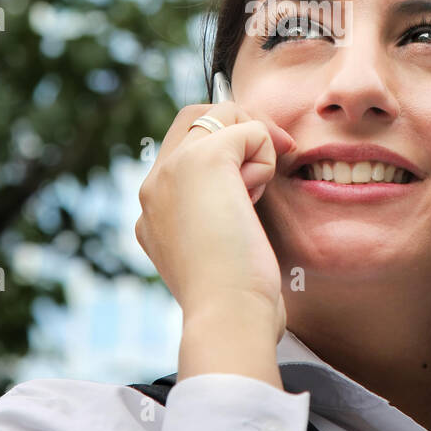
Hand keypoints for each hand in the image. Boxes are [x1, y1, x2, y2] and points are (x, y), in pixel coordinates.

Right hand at [135, 102, 295, 336]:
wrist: (227, 316)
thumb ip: (216, 215)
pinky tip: (257, 195)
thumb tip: (246, 184)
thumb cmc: (234, 299)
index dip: (226, 148)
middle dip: (241, 127)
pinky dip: (266, 156)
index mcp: (152, 210)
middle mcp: (153, 185)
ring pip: (221, 115)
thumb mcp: (215, 251)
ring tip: (256, 194)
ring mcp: (171, 169)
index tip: (256, 178)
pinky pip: (248, 130)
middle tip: (278, 153)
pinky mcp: (202, 161)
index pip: (184, 146)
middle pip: (196, 116)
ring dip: (254, 146)